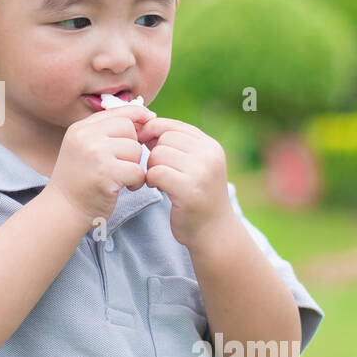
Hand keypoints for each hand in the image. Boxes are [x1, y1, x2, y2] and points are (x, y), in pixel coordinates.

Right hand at [45, 102, 156, 227]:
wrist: (63, 210)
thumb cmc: (78, 181)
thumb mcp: (85, 148)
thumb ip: (106, 131)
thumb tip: (144, 115)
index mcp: (80, 128)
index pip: (118, 111)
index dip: (137, 115)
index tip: (148, 121)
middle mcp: (85, 137)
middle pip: (128, 128)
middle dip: (133, 146)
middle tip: (124, 164)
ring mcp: (95, 154)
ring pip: (135, 149)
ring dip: (135, 165)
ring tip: (122, 178)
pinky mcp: (106, 174)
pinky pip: (137, 170)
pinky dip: (137, 181)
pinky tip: (126, 187)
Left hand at [136, 116, 234, 248]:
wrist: (214, 232)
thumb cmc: (197, 196)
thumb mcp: (195, 164)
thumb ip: (177, 145)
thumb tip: (145, 124)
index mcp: (210, 146)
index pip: (173, 125)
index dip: (153, 132)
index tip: (143, 144)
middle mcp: (209, 155)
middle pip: (164, 138)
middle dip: (153, 153)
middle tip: (157, 170)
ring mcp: (201, 172)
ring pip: (158, 154)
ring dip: (151, 167)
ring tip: (159, 180)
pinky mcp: (189, 190)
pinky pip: (156, 172)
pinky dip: (151, 180)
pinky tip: (158, 188)